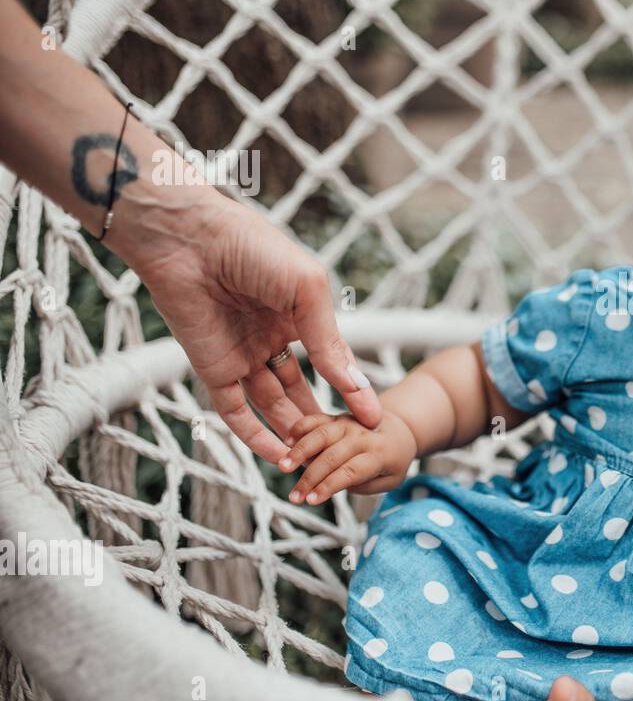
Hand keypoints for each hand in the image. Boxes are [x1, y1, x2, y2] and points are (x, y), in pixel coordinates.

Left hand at [126, 195, 382, 463]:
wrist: (188, 239)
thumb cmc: (253, 248)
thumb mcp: (306, 291)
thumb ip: (328, 341)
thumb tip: (355, 385)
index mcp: (300, 315)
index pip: (332, 362)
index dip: (353, 391)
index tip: (375, 421)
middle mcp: (272, 339)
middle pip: (301, 390)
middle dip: (322, 419)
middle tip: (347, 448)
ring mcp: (242, 356)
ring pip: (272, 405)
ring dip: (292, 433)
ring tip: (315, 461)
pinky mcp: (212, 368)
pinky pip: (235, 411)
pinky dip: (255, 436)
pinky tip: (277, 457)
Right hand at [282, 410, 417, 504]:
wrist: (400, 428)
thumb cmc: (393, 460)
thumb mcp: (393, 479)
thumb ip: (367, 486)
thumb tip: (337, 484)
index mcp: (379, 454)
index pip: (351, 472)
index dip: (329, 486)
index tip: (310, 501)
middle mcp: (362, 436)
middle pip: (332, 456)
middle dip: (310, 478)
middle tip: (293, 497)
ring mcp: (348, 424)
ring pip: (321, 435)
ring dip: (300, 451)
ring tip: (283, 467)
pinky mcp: (336, 417)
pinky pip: (315, 419)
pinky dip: (300, 427)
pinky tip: (286, 441)